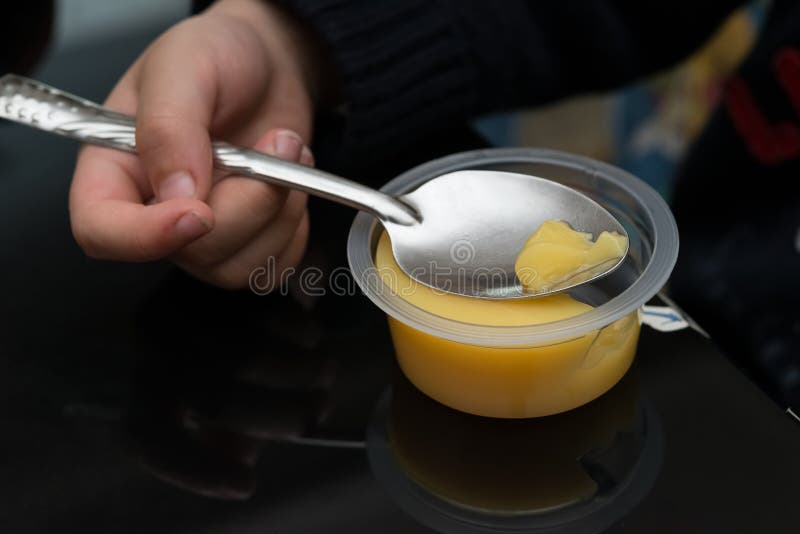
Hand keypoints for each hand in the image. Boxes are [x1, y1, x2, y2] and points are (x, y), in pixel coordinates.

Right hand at [70, 0, 327, 288]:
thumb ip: (170, 125)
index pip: (102, 231)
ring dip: (279, 210)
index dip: (146, 237)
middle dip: (248, 202)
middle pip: (192, 252)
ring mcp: (202, 236)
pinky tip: (292, 182)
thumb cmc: (219, 57)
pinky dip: (295, 226)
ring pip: (237, 267)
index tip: (199, 211)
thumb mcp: (186, 66)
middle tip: (275, 144)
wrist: (270, 67)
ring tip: (284, 152)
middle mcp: (154, 213)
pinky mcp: (248, 244)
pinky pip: (275, 265)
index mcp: (115, 170)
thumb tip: (177, 192)